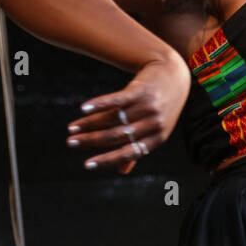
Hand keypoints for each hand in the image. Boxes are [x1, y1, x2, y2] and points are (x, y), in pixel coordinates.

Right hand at [66, 54, 190, 174]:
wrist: (174, 74)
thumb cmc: (162, 106)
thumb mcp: (157, 129)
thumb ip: (139, 149)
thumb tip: (121, 171)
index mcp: (156, 139)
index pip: (128, 153)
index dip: (107, 160)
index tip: (87, 165)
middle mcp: (153, 124)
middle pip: (116, 135)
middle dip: (91, 140)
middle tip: (71, 142)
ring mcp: (147, 106)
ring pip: (113, 118)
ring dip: (89, 124)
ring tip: (72, 128)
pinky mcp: (140, 89)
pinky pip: (117, 99)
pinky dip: (99, 104)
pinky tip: (84, 109)